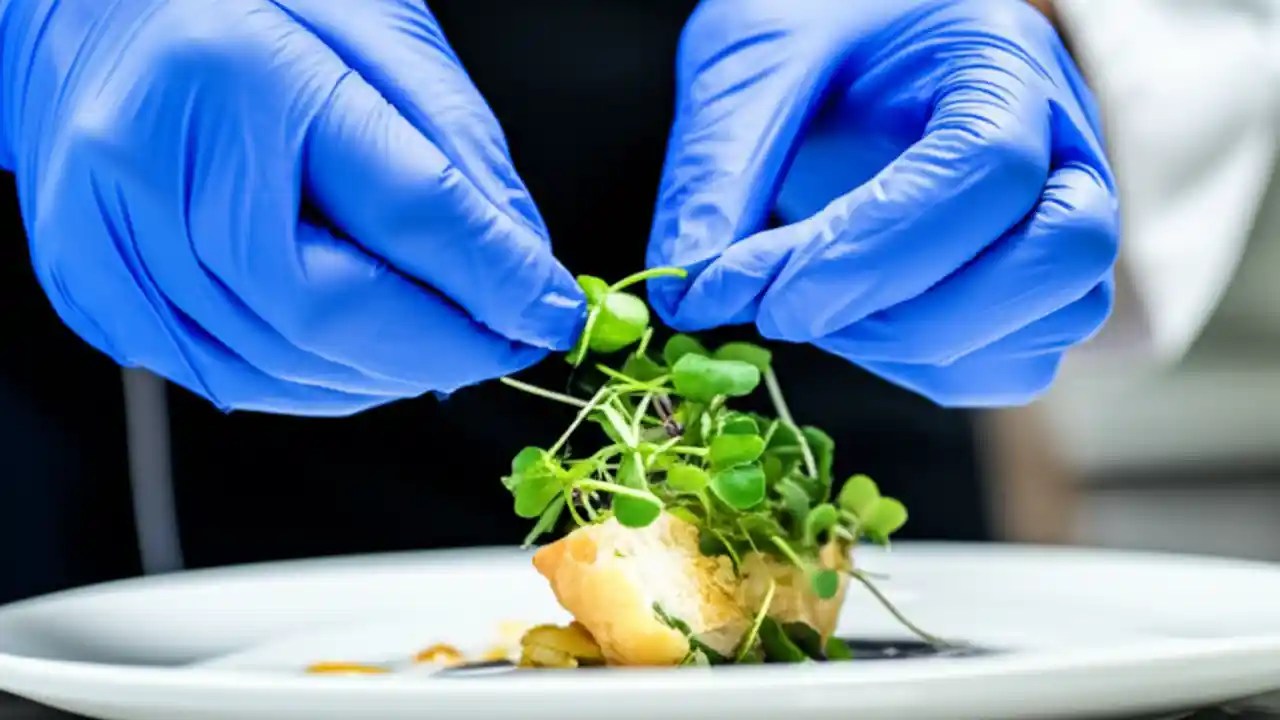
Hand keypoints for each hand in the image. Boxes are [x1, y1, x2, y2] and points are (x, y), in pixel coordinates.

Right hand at [0, 0, 583, 414]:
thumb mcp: (374, 27)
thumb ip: (452, 148)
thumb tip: (517, 267)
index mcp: (230, 68)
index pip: (401, 210)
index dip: (495, 280)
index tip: (551, 312)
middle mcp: (146, 161)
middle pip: (326, 314)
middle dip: (444, 348)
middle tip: (508, 340)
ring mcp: (101, 236)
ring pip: (278, 365)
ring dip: (385, 373)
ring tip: (442, 340)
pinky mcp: (88, 288)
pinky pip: (226, 376)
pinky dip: (315, 377)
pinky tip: (358, 346)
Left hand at [647, 0, 1117, 406]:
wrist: (852, 24)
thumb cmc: (811, 23)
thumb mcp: (750, 62)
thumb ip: (718, 169)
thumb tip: (689, 290)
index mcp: (998, 61)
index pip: (985, 174)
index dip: (871, 258)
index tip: (763, 300)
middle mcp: (1061, 137)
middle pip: (1064, 257)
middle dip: (916, 319)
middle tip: (790, 313)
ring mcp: (1062, 208)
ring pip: (1055, 322)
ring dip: (924, 351)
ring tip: (817, 314)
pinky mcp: (1035, 272)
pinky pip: (1019, 359)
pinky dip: (935, 368)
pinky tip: (855, 327)